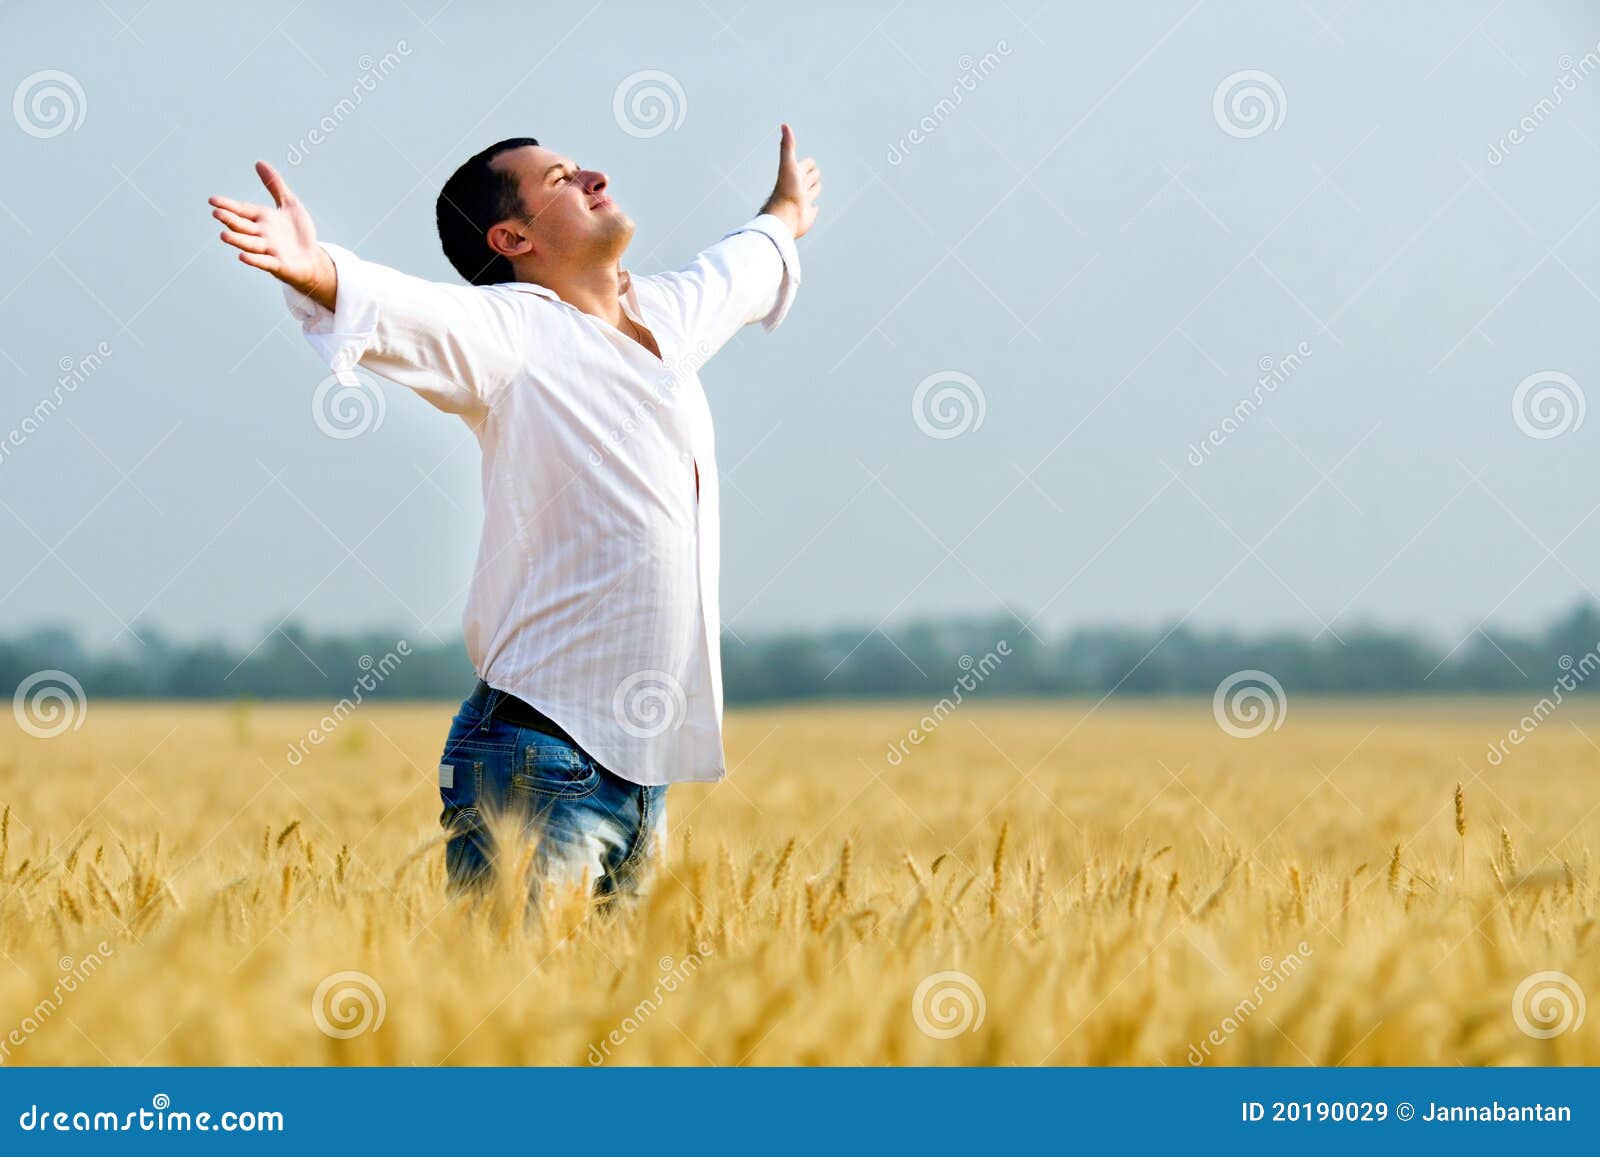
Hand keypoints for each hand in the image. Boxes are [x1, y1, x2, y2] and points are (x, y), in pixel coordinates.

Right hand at [209, 161, 337, 309]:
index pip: (242, 210)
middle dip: (230, 220)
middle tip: (216, 213)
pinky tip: (242, 256)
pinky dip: (254, 260)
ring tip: (223, 236)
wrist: (312, 259)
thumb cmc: (299, 232)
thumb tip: (258, 162)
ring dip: (237, 240)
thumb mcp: (290, 204)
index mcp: (262, 219)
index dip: (228, 206)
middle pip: (243, 226)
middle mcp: (262, 234)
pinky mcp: (279, 265)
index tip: (212, 200)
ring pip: (250, 244)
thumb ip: (274, 185)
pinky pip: (265, 262)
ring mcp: (269, 250)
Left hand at [761, 123, 820, 239]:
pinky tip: (813, 208)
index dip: (808, 164)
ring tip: (814, 188)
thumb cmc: (786, 190)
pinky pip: (812, 211)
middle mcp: (798, 188)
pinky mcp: (806, 215)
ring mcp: (802, 202)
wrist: (785, 217)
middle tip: (814, 173)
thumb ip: (787, 146)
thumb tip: (784, 125)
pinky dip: (813, 208)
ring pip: (810, 193)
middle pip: (808, 178)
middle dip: (812, 175)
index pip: (805, 165)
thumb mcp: (788, 164)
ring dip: (813, 190)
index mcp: (795, 175)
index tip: (810, 162)